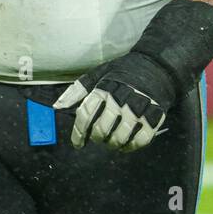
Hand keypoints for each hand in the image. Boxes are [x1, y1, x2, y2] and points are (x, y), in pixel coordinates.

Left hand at [53, 51, 177, 151]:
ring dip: (113, 144)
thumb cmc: (122, 72)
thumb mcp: (98, 75)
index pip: (85, 115)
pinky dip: (132, 147)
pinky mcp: (154, 116)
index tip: (78, 144)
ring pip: (120, 137)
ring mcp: (138, 108)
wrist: (155, 67)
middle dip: (97, 138)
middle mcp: (119, 99)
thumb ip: (77, 90)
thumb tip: (57, 106)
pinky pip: (141, 140)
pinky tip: (127, 145)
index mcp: (103, 88)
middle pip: (101, 129)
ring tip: (112, 142)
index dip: (78, 133)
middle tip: (99, 138)